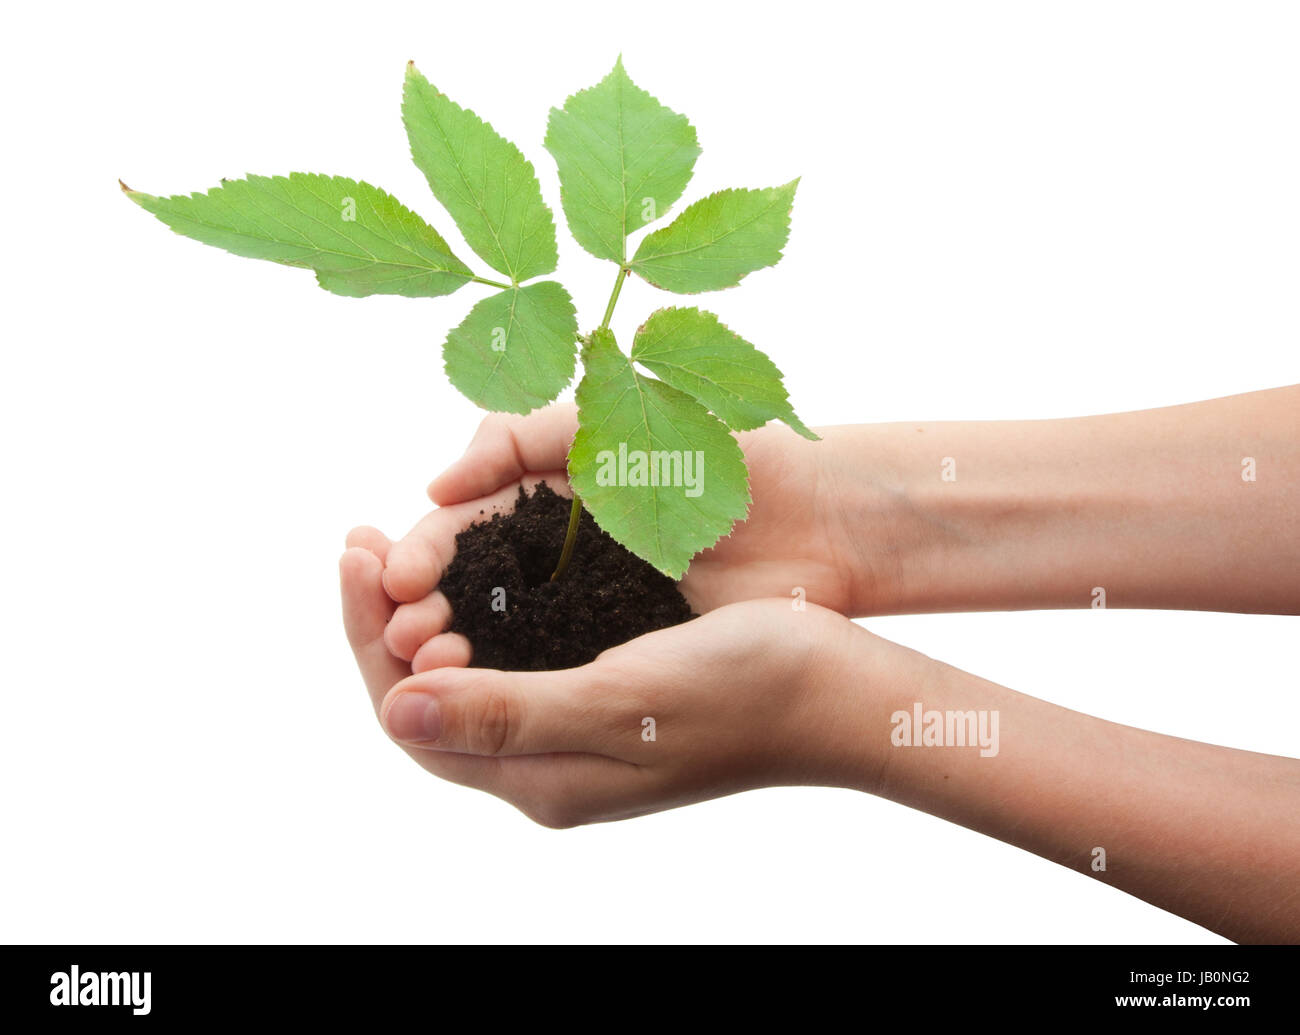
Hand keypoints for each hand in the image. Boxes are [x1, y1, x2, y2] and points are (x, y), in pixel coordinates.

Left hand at [343, 540, 884, 826]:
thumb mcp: (620, 705)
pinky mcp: (607, 686)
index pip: (415, 716)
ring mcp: (578, 724)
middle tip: (360, 540)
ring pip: (469, 669)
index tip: (356, 553)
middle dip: (383, 618)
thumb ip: (506, 713)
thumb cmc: (747, 692)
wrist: (843, 688)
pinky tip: (475, 561)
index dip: (368, 635)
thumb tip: (397, 709)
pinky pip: (516, 648)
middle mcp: (549, 759)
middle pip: (430, 695)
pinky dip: (481, 602)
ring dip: (428, 607)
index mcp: (543, 778)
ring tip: (400, 545)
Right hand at [376, 405, 901, 671]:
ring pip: (498, 638)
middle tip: (401, 627)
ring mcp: (591, 608)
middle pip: (464, 590)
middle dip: (418, 609)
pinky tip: (477, 685)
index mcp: (552, 494)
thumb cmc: (736, 460)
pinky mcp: (625, 649)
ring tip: (428, 655)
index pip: (457, 531)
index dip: (418, 554)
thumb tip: (434, 486)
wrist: (831, 519)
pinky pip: (550, 669)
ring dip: (453, 650)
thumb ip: (524, 440)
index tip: (390, 576)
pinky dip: (508, 679)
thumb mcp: (620, 423)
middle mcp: (562, 556)